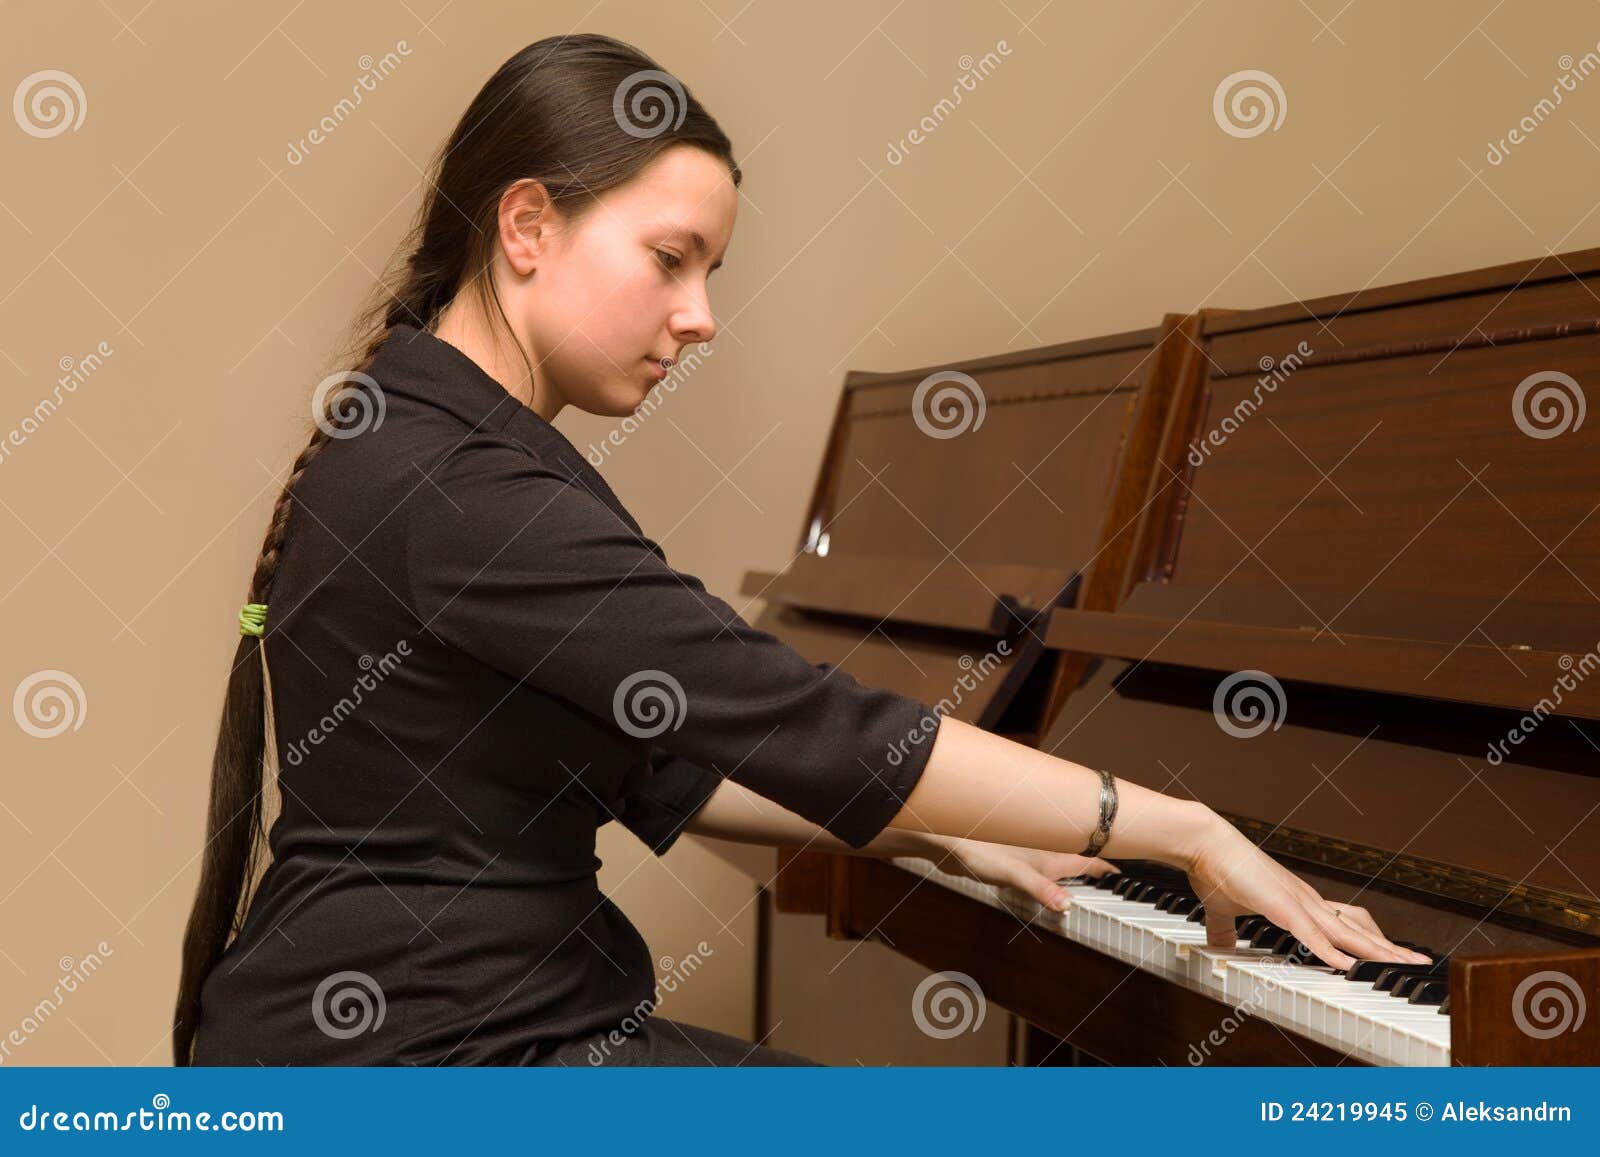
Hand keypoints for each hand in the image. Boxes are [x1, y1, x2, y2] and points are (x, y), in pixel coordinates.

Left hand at [929, 835, 1117, 912]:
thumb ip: (1043, 890)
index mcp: (1052, 853)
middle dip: (1095, 867)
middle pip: (1078, 859)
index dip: (1108, 867)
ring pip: (1060, 862)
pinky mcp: (1014, 859)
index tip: (1127, 875)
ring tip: (1087, 883)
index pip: (1089, 859)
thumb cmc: (980, 851)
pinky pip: (1042, 869)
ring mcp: (1029, 854)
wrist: (949, 842)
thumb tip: (1069, 907)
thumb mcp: (1016, 875)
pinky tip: (1046, 885)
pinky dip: (1051, 877)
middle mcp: (1045, 852)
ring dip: (1074, 871)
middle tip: (1112, 880)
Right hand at [1183, 810, 1430, 971]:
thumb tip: (1220, 945)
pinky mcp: (1281, 906)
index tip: (1387, 951)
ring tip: (1403, 963)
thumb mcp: (1224, 909)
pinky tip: (1346, 966)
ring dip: (1376, 950)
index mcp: (1298, 900)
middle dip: (1390, 946)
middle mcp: (1306, 900)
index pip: (1345, 922)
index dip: (1369, 938)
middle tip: (1419, 960)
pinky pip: (1312, 934)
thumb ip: (1226, 930)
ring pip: (1346, 932)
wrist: (1205, 843)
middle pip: (1359, 928)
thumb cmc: (1216, 870)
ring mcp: (1297, 902)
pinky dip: (1330, 952)